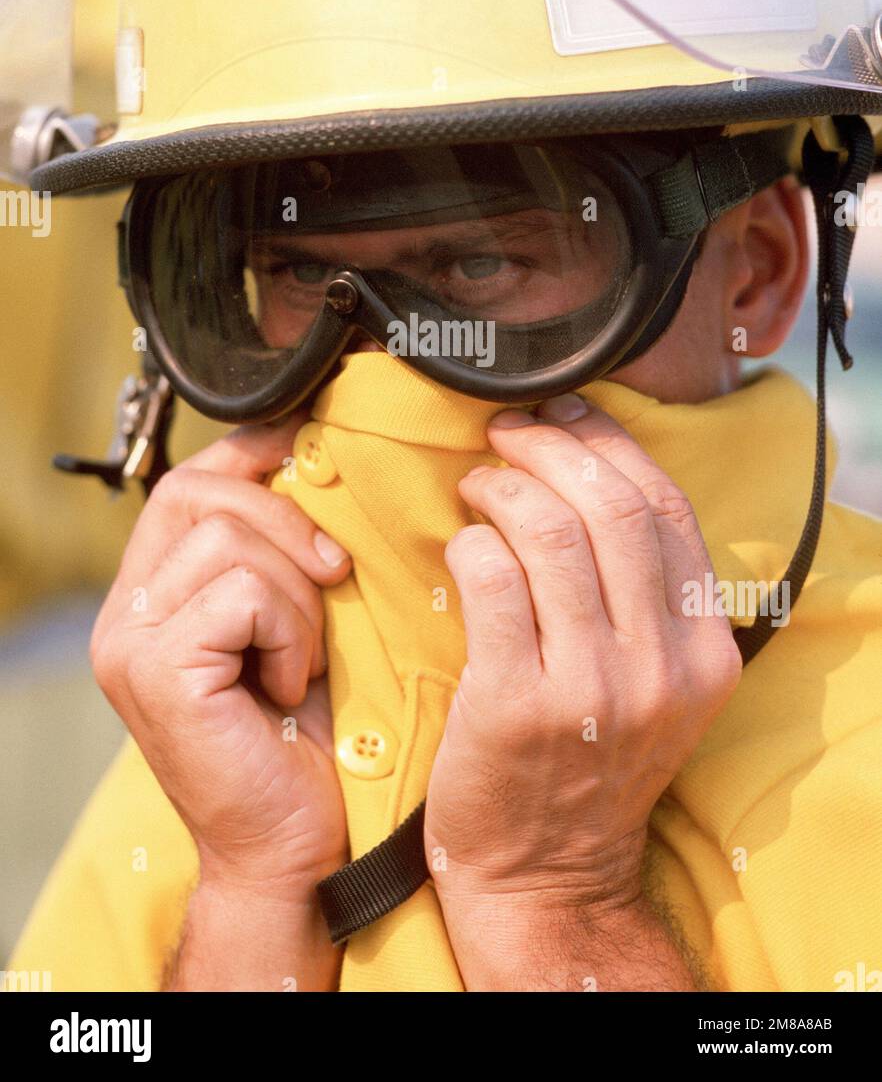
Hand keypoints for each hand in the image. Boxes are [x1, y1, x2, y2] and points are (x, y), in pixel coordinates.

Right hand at [90, 412, 351, 904]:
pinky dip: (289, 632)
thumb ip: (280, 555)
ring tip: (304, 656)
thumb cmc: (301, 741)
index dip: (248, 452)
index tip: (307, 446)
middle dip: (287, 520)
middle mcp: (124, 615)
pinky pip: (243, 595)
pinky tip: (291, 682)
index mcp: (151, 596)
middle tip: (334, 577)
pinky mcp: (156, 671)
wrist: (291, 845)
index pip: (186, 484)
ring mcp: (130, 643)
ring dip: (298, 594)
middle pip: (199, 494)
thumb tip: (311, 464)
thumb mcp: (293, 624)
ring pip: (229, 542)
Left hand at [425, 394, 740, 938]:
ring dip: (503, 485)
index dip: (610, 444)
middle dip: (550, 446)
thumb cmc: (588, 764)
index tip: (566, 415)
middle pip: (610, 507)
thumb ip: (644, 595)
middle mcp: (660, 667)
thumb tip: (587, 470)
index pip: (667, 508)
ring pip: (549, 531)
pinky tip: (460, 543)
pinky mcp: (516, 704)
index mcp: (704, 651)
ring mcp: (591, 688)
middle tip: (507, 432)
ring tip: (479, 483)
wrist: (545, 874)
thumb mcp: (653, 685)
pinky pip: (491, 578)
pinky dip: (470, 540)